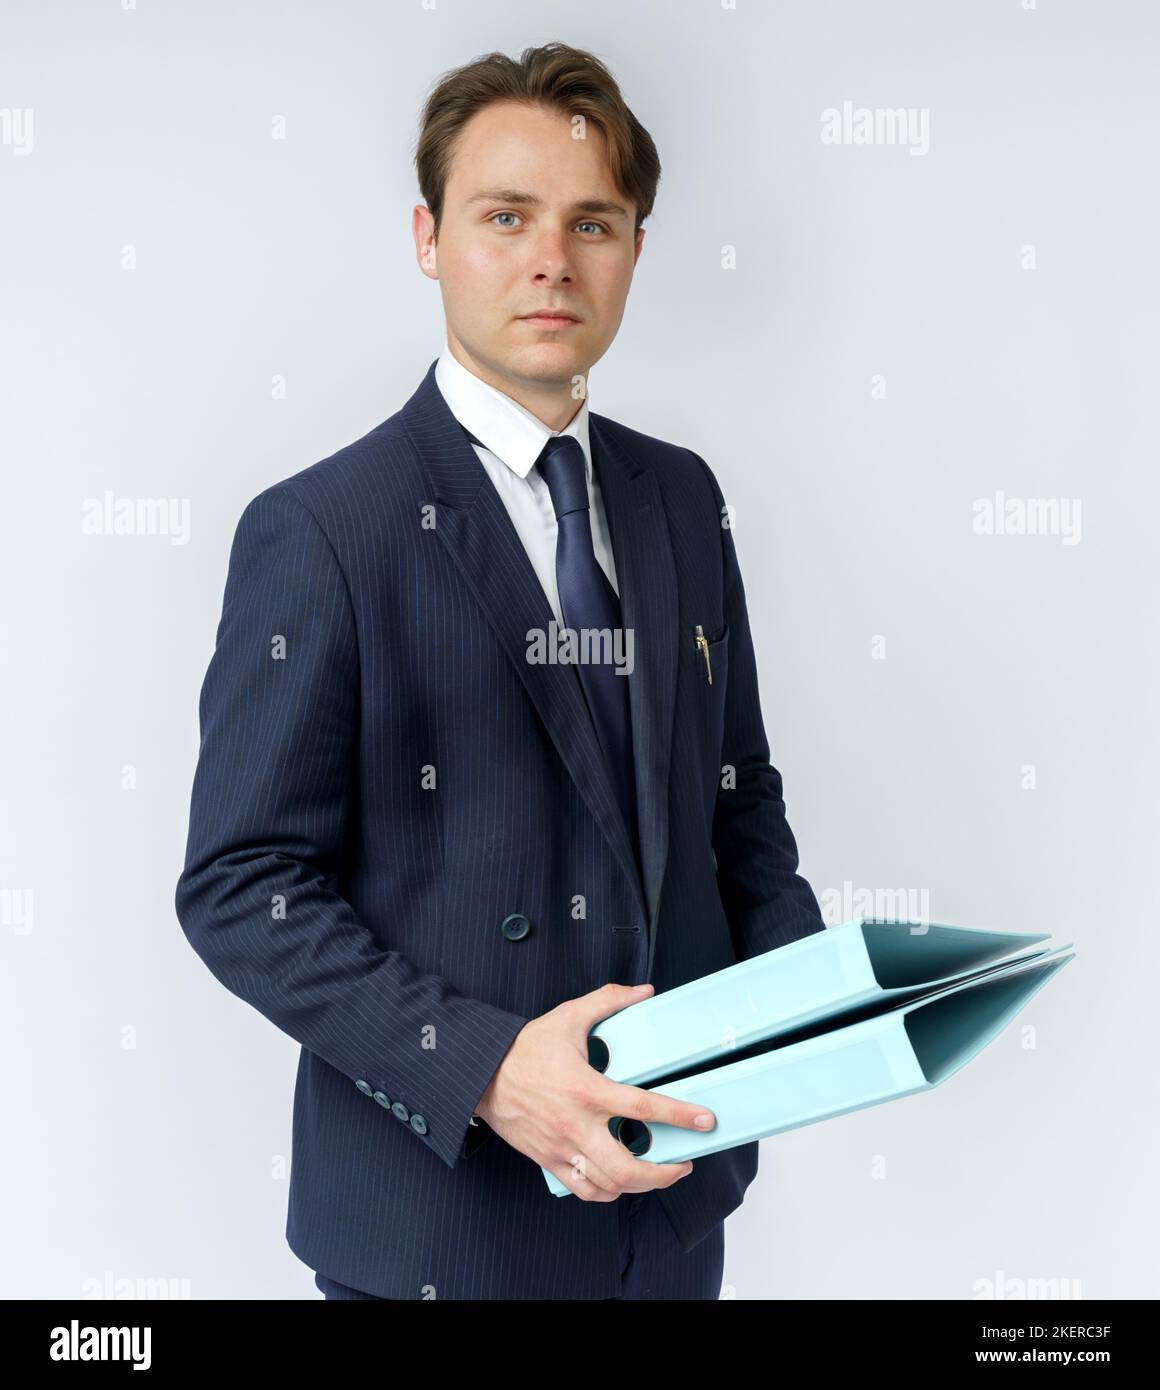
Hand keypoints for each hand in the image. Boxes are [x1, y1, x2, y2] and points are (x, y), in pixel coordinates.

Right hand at [474, 981, 715, 1199]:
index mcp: (586, 1090)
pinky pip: (584, 1189)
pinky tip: (620, 1182)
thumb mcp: (568, 1017)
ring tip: (659, 1174)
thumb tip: (643, 991)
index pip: (643, 1107)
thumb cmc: (524, 1048)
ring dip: (640, 1185)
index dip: (679, 1115)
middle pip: (628, 1167)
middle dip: (664, 1173)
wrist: (482, 1074)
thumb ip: (609, 1001)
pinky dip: (607, 1192)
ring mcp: (562, 1148)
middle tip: (684, 1163)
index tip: (704, 1120)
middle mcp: (576, 1125)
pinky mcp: (549, 1161)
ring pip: (608, 1184)